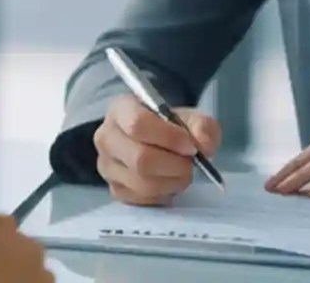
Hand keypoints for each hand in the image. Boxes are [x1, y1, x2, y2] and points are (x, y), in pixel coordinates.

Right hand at [93, 94, 221, 205]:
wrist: (158, 142)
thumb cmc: (171, 126)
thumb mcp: (191, 118)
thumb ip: (202, 126)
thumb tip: (203, 145)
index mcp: (120, 109)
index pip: (138, 124)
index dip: (169, 138)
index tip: (190, 147)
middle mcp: (106, 137)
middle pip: (140, 159)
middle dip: (174, 165)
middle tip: (191, 164)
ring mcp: (106, 166)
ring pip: (142, 183)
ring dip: (172, 182)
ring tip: (183, 173)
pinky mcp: (114, 190)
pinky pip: (142, 200)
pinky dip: (163, 195)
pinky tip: (170, 182)